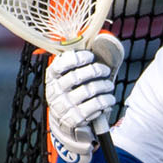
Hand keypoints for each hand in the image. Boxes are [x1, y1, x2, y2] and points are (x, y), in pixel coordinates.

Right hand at [45, 44, 117, 162]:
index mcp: (52, 76)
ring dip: (104, 86)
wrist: (65, 123)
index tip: (90, 56)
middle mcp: (56, 91)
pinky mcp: (74, 118)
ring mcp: (64, 106)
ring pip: (89, 91)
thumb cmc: (72, 93)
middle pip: (78, 76)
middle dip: (96, 71)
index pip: (62, 64)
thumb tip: (102, 39)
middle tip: (105, 71)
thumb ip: (79, 62)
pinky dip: (105, 102)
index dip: (78, 58)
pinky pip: (94, 107)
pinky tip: (109, 99)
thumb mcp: (69, 78)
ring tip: (109, 86)